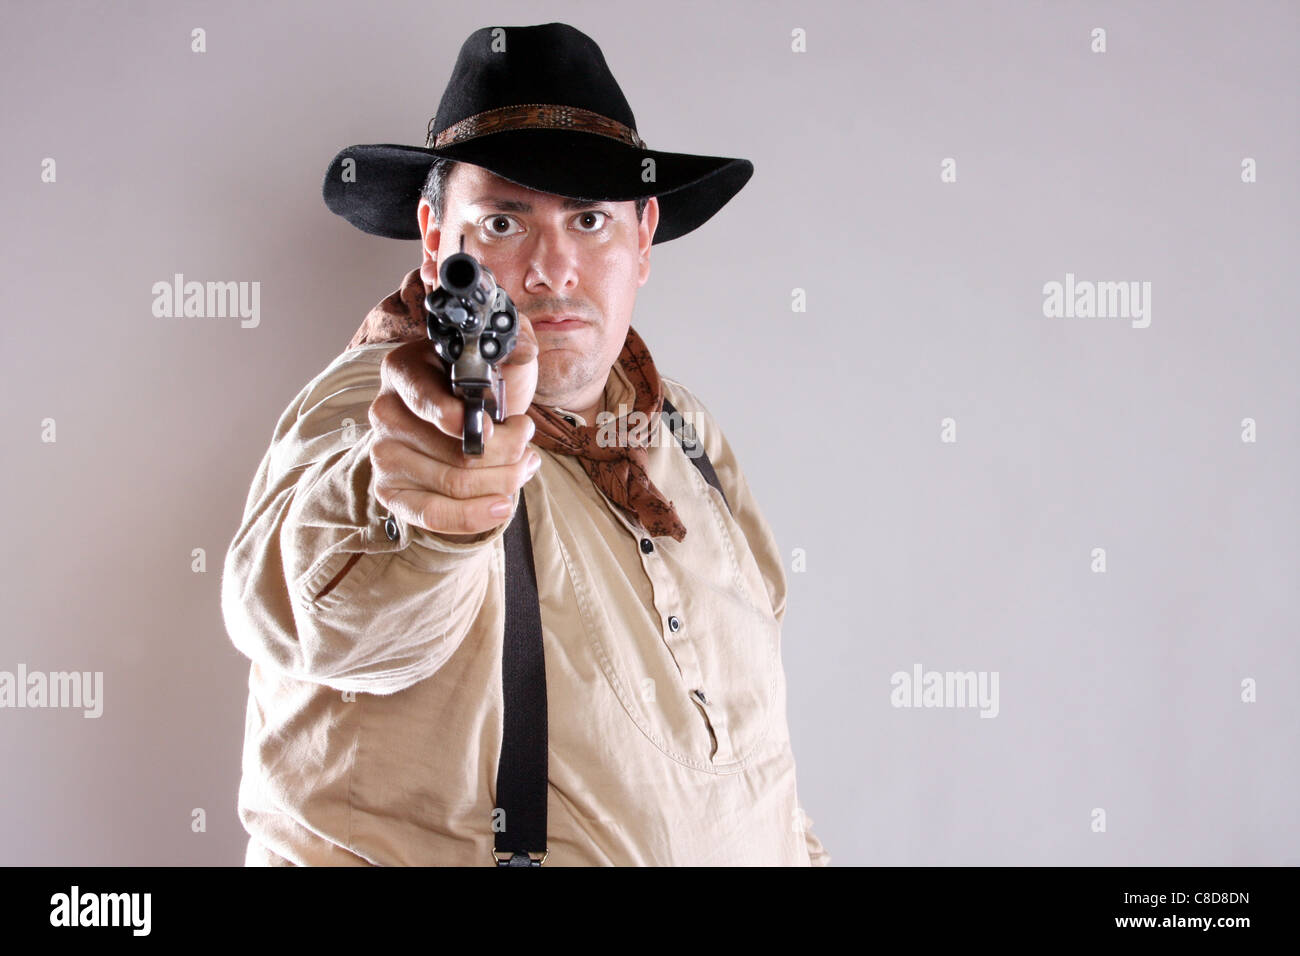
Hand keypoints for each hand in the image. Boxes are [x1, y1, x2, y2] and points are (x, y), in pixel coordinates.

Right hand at [369, 306, 539, 539]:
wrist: (465, 420)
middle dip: (507, 452)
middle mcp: (385, 412)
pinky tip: (503, 505)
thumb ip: (513, 346)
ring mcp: (384, 455)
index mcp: (404, 371)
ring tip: (524, 465)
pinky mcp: (391, 492)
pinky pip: (433, 515)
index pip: (424, 397)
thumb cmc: (480, 386)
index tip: (492, 424)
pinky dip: (475, 515)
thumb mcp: (497, 358)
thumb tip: (524, 349)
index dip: (460, 417)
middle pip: (454, 451)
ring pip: (455, 484)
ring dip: (504, 480)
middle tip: (527, 443)